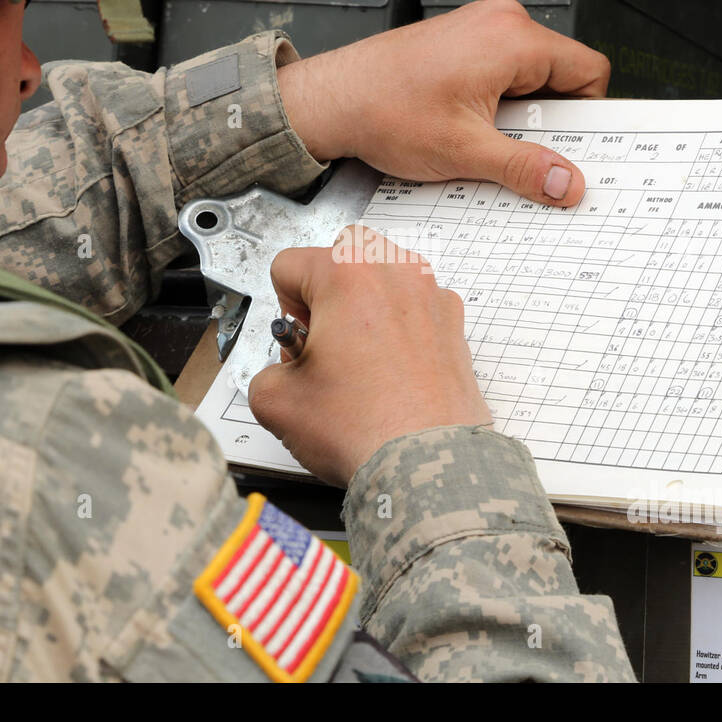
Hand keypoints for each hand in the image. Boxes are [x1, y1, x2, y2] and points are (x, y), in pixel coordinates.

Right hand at [247, 226, 491, 486]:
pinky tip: (392, 372)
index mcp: (347, 275)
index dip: (283, 307)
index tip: (297, 339)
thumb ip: (266, 371)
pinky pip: (416, 308)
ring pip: (384, 278)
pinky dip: (400, 329)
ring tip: (361, 361)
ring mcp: (432, 296)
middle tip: (326, 342)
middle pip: (342, 255)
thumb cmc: (365, 429)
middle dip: (326, 293)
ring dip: (365, 306)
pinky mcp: (455, 325)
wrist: (426, 465)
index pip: (289, 264)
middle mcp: (396, 273)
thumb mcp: (276, 402)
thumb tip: (284, 373)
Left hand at [277, 0, 607, 205]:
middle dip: (551, 118)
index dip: (589, 114)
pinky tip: (474, 127)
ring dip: (521, 113)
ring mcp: (480, 27)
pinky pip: (504, 71)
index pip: (588, 70)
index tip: (578, 147)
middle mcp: (500, 22)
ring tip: (489, 139)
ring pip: (532, 75)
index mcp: (512, 38)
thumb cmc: (384, 110)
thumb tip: (566, 182)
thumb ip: (525, 168)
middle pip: (561, 72)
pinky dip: (499, 103)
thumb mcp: (465, 151)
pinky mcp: (463, 40)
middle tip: (529, 154)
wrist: (334, 99)